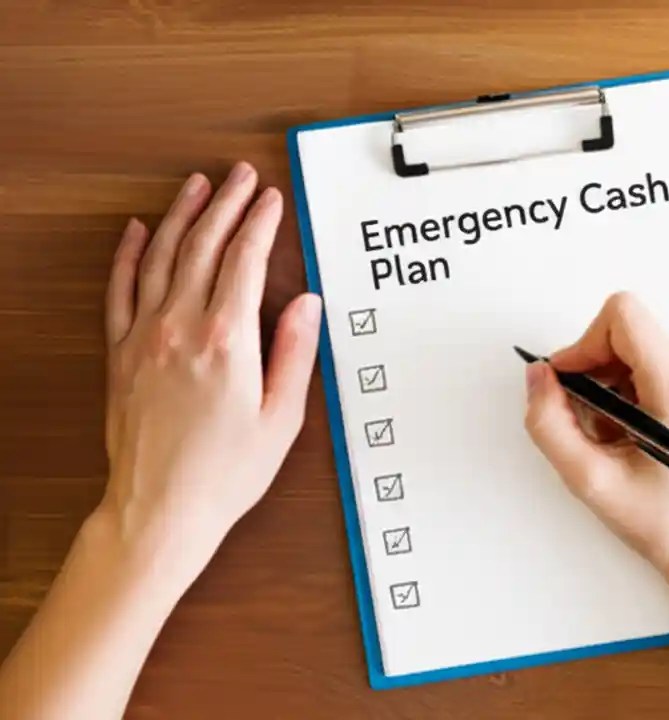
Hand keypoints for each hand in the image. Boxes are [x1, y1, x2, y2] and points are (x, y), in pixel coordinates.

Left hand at [100, 162, 320, 567]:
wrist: (160, 509)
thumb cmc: (225, 473)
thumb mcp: (282, 418)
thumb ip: (296, 353)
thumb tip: (306, 304)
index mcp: (228, 342)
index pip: (245, 262)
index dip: (260, 224)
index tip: (271, 201)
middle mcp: (181, 330)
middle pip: (203, 247)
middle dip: (225, 204)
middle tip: (241, 177)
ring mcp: (144, 338)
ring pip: (161, 257)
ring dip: (181, 216)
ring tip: (197, 186)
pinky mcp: (120, 354)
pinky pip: (120, 290)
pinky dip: (128, 255)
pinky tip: (138, 231)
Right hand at [523, 292, 668, 579]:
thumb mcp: (592, 481)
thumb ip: (550, 423)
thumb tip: (538, 376)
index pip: (623, 316)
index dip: (583, 344)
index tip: (570, 383)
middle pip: (631, 335)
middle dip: (600, 376)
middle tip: (596, 430)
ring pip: (645, 351)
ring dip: (620, 388)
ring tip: (622, 441)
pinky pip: (667, 366)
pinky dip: (643, 393)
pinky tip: (643, 438)